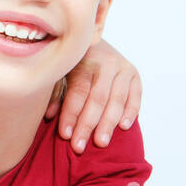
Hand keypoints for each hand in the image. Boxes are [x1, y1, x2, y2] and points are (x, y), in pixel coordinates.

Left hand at [44, 37, 141, 152]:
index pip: (78, 91)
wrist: (90, 39)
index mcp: (83, 59)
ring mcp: (123, 67)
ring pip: (116, 99)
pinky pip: (135, 95)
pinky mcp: (134, 74)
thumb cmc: (70, 62)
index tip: (64, 135)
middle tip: (79, 146)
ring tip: (100, 143)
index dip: (71, 114)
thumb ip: (55, 93)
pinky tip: (123, 127)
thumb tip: (49, 116)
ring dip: (108, 123)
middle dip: (87, 125)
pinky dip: (130, 111)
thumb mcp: (59, 72)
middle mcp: (105, 62)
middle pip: (97, 98)